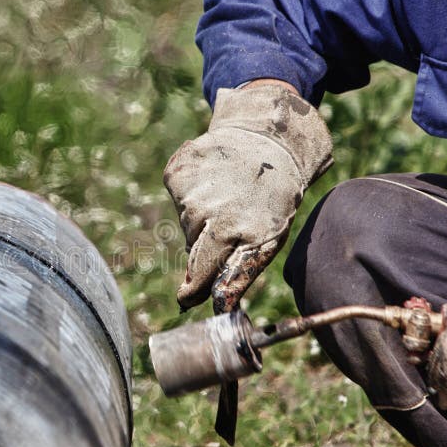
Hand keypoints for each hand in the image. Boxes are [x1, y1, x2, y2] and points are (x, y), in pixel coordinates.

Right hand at [164, 83, 332, 310]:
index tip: (199, 307)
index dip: (212, 294)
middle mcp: (225, 218)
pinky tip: (210, 184)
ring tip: (222, 204)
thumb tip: (196, 293)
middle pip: (198, 263)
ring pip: (187, 229)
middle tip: (188, 294)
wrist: (268, 139)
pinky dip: (188, 198)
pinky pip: (177, 201)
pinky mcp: (178, 175)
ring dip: (199, 227)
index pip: (229, 277)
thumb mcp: (267, 234)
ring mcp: (198, 196)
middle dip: (194, 282)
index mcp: (256, 237)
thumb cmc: (269, 200)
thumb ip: (236, 264)